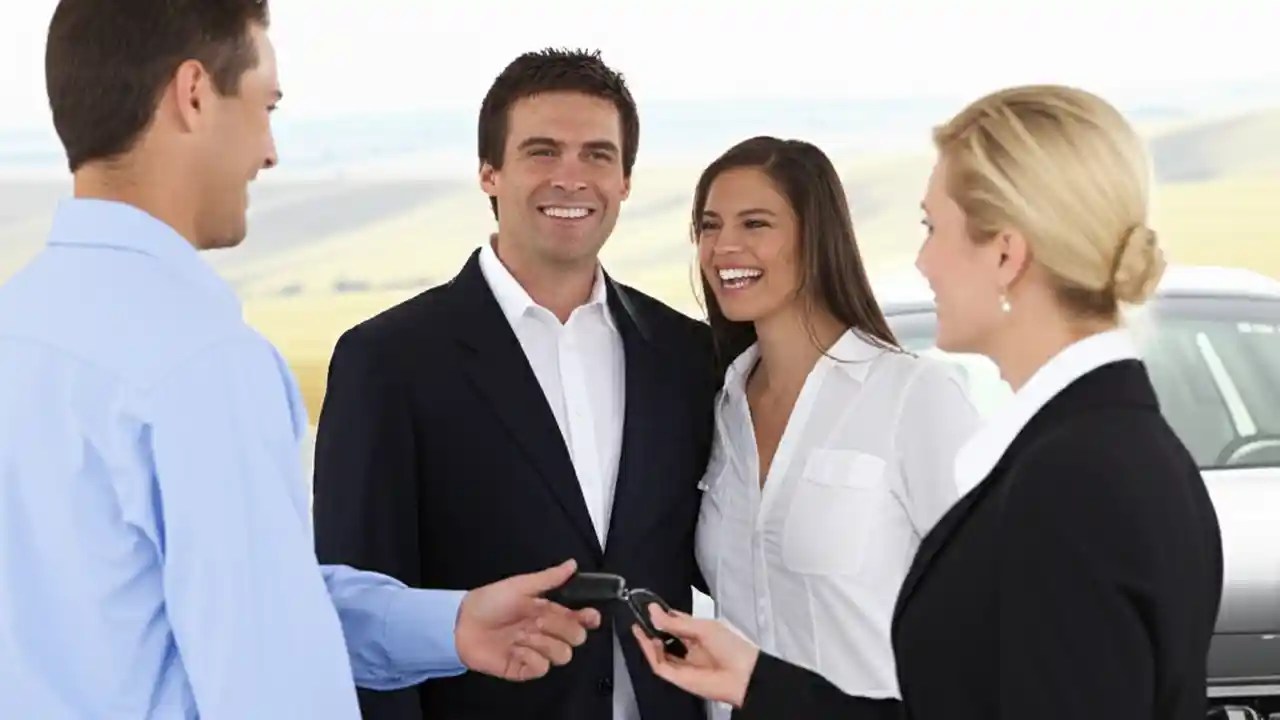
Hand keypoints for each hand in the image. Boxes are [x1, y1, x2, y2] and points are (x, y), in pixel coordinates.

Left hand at [456, 559, 600, 680]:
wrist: (462, 624)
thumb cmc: (489, 602)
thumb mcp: (520, 585)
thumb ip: (550, 578)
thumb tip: (572, 564)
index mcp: (548, 611)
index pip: (579, 618)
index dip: (588, 618)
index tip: (589, 616)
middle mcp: (545, 632)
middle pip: (576, 638)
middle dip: (561, 628)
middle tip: (538, 620)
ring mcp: (535, 651)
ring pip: (562, 655)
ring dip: (544, 643)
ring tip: (523, 635)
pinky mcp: (523, 669)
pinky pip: (541, 668)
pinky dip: (530, 657)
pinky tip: (515, 649)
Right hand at [630, 604, 759, 708]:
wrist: (744, 675)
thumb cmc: (731, 647)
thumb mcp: (703, 627)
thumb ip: (676, 622)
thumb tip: (653, 610)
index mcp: (698, 635)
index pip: (675, 624)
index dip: (662, 616)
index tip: (649, 607)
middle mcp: (688, 649)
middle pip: (664, 639)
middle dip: (651, 630)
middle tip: (639, 618)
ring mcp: (683, 665)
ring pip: (658, 654)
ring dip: (647, 642)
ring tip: (640, 628)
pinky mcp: (678, 678)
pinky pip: (660, 666)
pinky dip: (652, 654)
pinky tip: (650, 641)